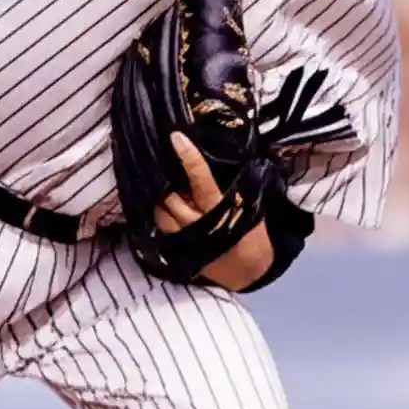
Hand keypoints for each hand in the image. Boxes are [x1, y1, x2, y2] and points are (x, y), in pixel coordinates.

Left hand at [154, 132, 273, 290]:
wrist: (248, 271)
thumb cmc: (250, 233)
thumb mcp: (249, 206)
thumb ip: (231, 186)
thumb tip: (217, 156)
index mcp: (219, 209)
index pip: (200, 179)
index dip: (188, 157)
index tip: (176, 137)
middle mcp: (198, 224)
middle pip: (171, 196)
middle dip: (170, 182)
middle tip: (171, 170)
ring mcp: (185, 239)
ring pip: (160, 212)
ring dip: (161, 200)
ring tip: (170, 191)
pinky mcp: (177, 251)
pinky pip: (159, 228)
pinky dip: (160, 215)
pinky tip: (165, 208)